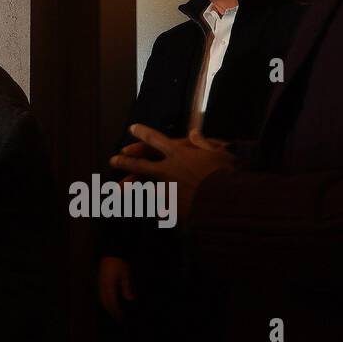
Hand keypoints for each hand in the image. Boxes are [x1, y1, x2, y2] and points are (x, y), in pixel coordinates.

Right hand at [97, 256, 134, 321]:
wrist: (110, 252)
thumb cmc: (118, 262)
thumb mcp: (126, 273)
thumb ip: (127, 287)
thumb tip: (129, 299)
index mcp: (108, 285)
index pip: (111, 302)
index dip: (115, 311)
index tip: (120, 318)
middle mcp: (102, 286)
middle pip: (104, 302)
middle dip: (110, 311)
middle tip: (116, 318)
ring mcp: (99, 283)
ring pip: (101, 298)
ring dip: (107, 306)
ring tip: (113, 312)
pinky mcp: (99, 280)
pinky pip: (100, 293)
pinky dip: (104, 300)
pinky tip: (108, 301)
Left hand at [109, 124, 235, 218]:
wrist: (228, 202)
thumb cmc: (227, 175)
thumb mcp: (220, 153)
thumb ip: (204, 143)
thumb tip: (194, 133)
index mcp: (179, 154)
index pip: (156, 140)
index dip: (143, 133)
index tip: (131, 128)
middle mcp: (168, 171)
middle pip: (140, 165)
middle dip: (125, 162)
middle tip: (113, 160)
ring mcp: (167, 190)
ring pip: (141, 188)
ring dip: (127, 188)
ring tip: (114, 190)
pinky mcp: (171, 209)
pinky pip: (157, 208)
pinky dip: (154, 210)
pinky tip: (149, 213)